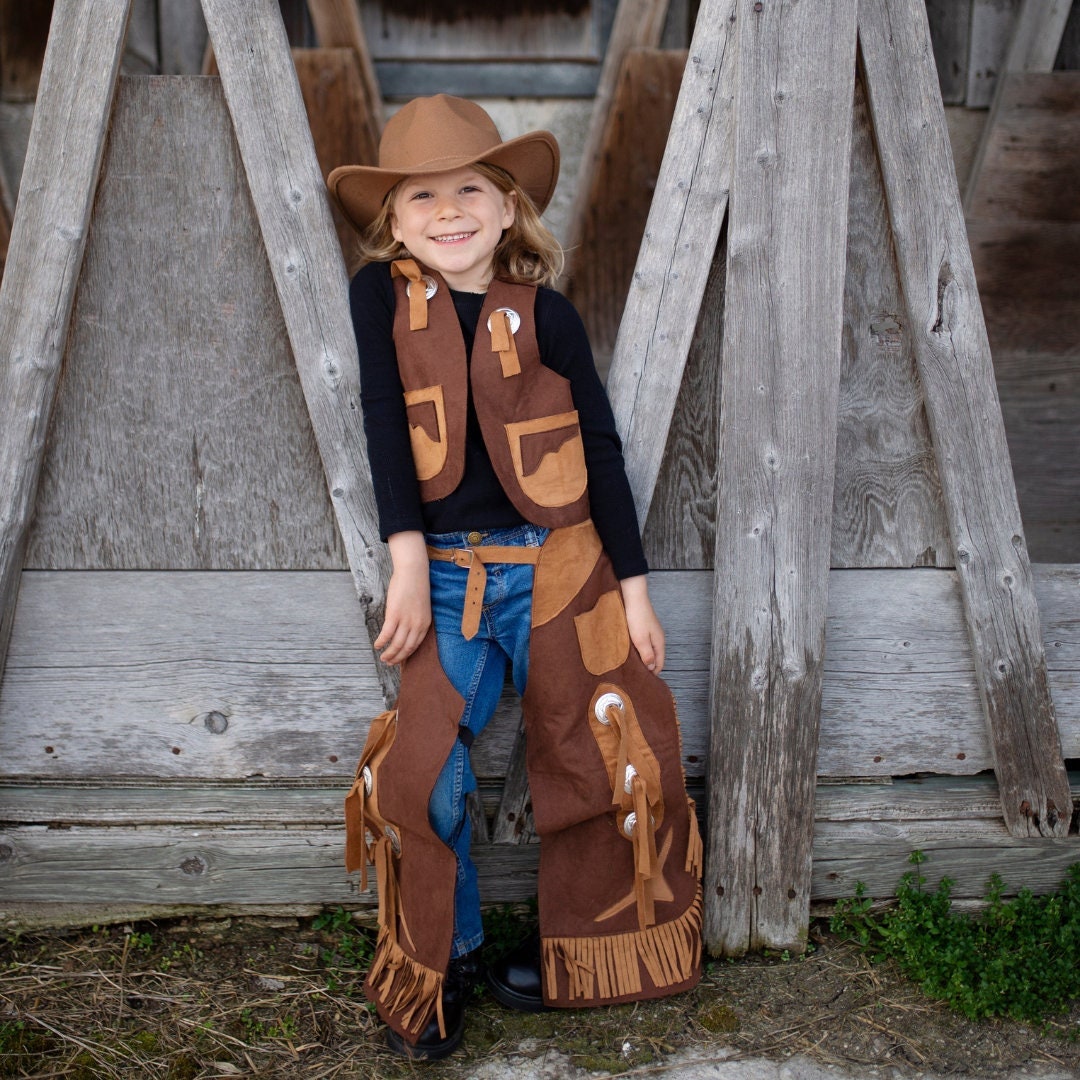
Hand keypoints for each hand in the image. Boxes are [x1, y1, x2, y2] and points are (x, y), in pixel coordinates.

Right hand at [375, 532, 430, 664]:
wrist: (413, 572)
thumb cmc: (416, 586)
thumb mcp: (421, 607)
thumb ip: (415, 620)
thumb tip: (405, 629)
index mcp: (425, 624)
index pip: (415, 646)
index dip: (406, 655)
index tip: (399, 660)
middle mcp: (417, 625)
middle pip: (406, 648)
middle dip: (397, 658)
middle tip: (389, 662)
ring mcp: (406, 621)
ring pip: (396, 644)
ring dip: (389, 653)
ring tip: (382, 657)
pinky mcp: (394, 615)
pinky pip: (386, 634)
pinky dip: (381, 642)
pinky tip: (377, 645)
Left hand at [620, 575, 664, 673]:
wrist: (633, 596)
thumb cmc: (637, 617)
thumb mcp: (641, 639)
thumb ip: (647, 655)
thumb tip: (651, 668)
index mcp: (659, 642)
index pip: (660, 663)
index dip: (652, 673)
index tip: (643, 680)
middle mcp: (657, 638)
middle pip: (655, 657)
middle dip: (647, 666)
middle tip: (636, 674)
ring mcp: (651, 632)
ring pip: (648, 649)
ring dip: (642, 657)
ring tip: (631, 664)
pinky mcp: (644, 627)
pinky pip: (643, 642)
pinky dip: (638, 648)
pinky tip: (629, 650)